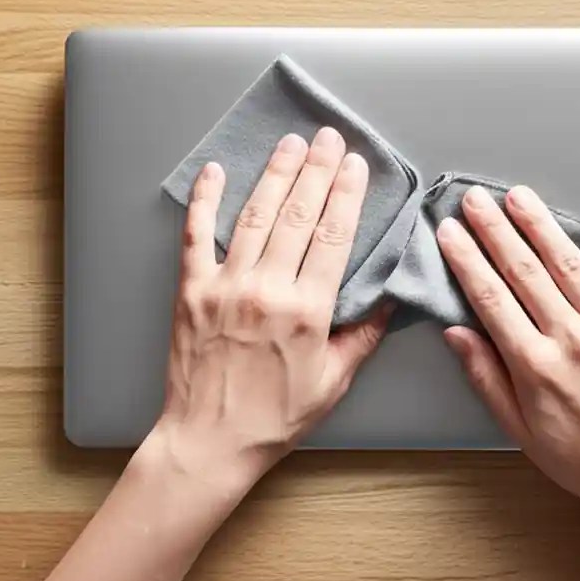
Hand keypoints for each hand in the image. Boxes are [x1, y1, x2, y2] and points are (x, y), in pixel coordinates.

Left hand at [158, 127, 391, 483]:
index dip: (347, 194)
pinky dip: (205, 201)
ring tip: (290, 144)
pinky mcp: (191, 292)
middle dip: (317, 170)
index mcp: (307, 311)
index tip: (356, 164)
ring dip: (275, 174)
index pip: (334, 236)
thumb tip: (388, 298)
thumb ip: (362, 336)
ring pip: (255, 216)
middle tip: (328, 138)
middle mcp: (267, 289)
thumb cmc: (275, 418)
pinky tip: (216, 172)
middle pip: (298, 215)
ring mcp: (225, 286)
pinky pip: (196, 236)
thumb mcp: (334, 381)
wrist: (210, 442)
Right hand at [436, 185, 579, 523]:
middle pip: (524, 271)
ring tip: (519, 195)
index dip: (466, 260)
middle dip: (495, 230)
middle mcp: (571, 339)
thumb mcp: (520, 429)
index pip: (491, 298)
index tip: (449, 231)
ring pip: (570, 264)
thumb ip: (486, 376)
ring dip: (541, 225)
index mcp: (534, 365)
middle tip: (475, 198)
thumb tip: (455, 333)